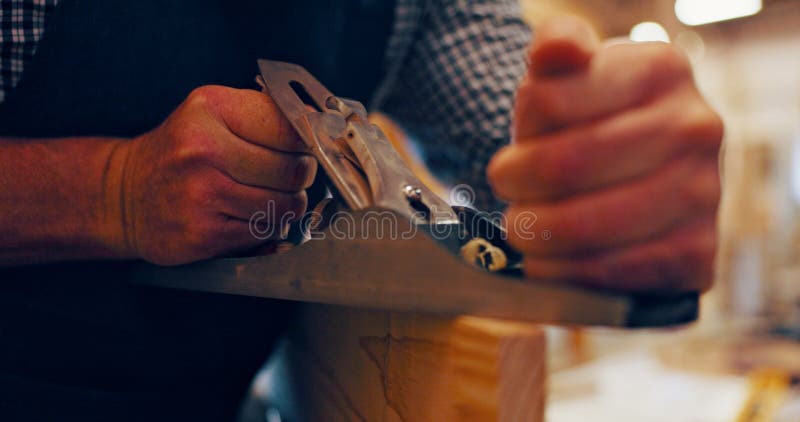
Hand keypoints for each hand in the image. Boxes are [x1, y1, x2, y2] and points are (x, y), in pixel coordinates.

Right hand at [107, 85, 315, 264]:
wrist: (124, 196)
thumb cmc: (181, 153)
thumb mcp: (212, 115)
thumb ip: (264, 116)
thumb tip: (322, 131)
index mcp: (210, 108)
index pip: (291, 126)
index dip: (308, 141)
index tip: (306, 148)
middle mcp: (203, 149)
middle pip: (294, 169)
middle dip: (301, 176)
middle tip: (288, 176)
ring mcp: (203, 193)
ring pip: (286, 205)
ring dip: (288, 205)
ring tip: (268, 196)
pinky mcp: (205, 233)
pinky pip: (266, 230)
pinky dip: (267, 226)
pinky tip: (246, 215)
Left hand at [487, 17, 722, 291]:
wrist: (637, 171)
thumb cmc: (589, 120)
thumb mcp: (570, 71)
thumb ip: (556, 45)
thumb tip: (559, 52)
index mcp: (661, 69)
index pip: (547, 104)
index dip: (515, 134)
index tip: (512, 150)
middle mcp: (696, 128)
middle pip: (564, 166)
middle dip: (515, 186)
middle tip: (507, 193)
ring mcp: (705, 195)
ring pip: (586, 226)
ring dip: (533, 235)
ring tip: (522, 227)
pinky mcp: (697, 255)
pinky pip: (613, 275)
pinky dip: (563, 274)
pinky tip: (545, 264)